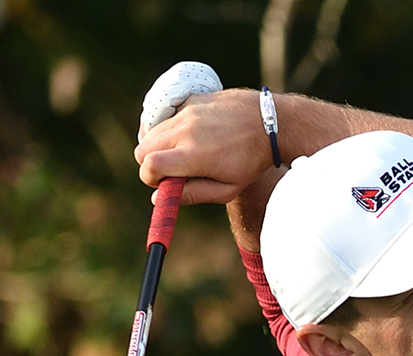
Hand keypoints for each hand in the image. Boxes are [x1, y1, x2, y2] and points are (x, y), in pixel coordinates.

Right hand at [136, 86, 273, 205]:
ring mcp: (186, 112)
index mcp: (194, 155)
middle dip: (150, 164)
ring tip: (185, 154)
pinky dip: (172, 130)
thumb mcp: (228, 188)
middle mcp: (185, 131)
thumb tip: (159, 197)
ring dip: (160, 147)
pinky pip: (167, 118)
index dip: (151, 179)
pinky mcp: (190, 100)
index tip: (164, 183)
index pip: (149, 166)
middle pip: (143, 149)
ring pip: (152, 133)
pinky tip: (194, 136)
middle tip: (172, 171)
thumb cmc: (251, 160)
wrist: (270, 123)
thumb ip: (192, 194)